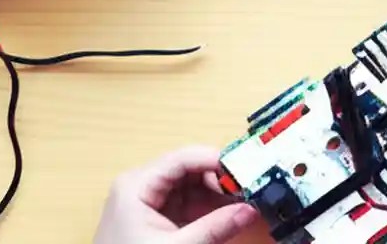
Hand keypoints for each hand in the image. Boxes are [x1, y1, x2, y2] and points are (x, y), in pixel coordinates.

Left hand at [93, 146, 258, 243]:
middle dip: (220, 179)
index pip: (183, 158)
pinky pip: (187, 202)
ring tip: (243, 203)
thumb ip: (215, 228)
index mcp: (137, 185)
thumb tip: (250, 210)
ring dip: (217, 194)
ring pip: (192, 185)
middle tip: (250, 190)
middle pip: (189, 169)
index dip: (217, 161)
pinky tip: (227, 214)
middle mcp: (141, 185)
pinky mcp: (156, 216)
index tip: (246, 170)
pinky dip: (208, 207)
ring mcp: (148, 200)